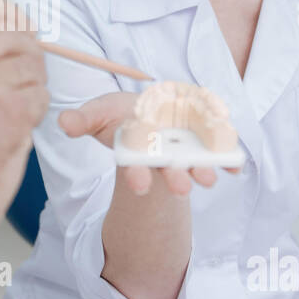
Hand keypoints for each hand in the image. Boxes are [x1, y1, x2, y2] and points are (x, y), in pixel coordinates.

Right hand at [0, 0, 49, 298]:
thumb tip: (3, 16)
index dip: (0, 18)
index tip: (1, 43)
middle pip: (13, 25)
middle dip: (21, 54)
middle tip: (6, 88)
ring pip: (33, 59)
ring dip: (29, 85)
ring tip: (2, 114)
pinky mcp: (7, 110)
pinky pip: (41, 93)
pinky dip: (34, 113)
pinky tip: (8, 132)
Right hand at [57, 91, 239, 196]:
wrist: (147, 110)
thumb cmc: (119, 114)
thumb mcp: (98, 111)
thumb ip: (82, 119)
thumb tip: (63, 122)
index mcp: (134, 152)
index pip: (134, 167)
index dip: (137, 176)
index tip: (140, 185)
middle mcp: (160, 155)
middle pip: (166, 169)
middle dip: (174, 178)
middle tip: (182, 189)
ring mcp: (182, 149)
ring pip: (193, 163)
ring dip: (201, 171)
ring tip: (208, 180)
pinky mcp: (201, 140)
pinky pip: (217, 152)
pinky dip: (227, 160)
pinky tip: (236, 166)